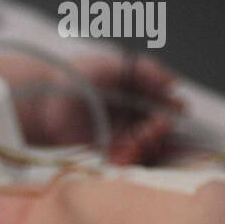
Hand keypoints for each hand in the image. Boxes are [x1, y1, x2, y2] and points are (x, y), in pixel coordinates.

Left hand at [24, 52, 184, 163]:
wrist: (47, 97)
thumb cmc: (79, 74)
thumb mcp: (114, 65)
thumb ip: (145, 71)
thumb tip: (174, 82)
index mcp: (139, 92)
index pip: (164, 104)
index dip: (172, 109)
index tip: (177, 112)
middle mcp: (132, 114)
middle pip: (156, 127)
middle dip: (160, 129)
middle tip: (157, 127)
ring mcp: (119, 133)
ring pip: (143, 144)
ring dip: (146, 144)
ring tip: (141, 140)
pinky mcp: (105, 149)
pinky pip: (123, 157)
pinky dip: (128, 158)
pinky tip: (129, 153)